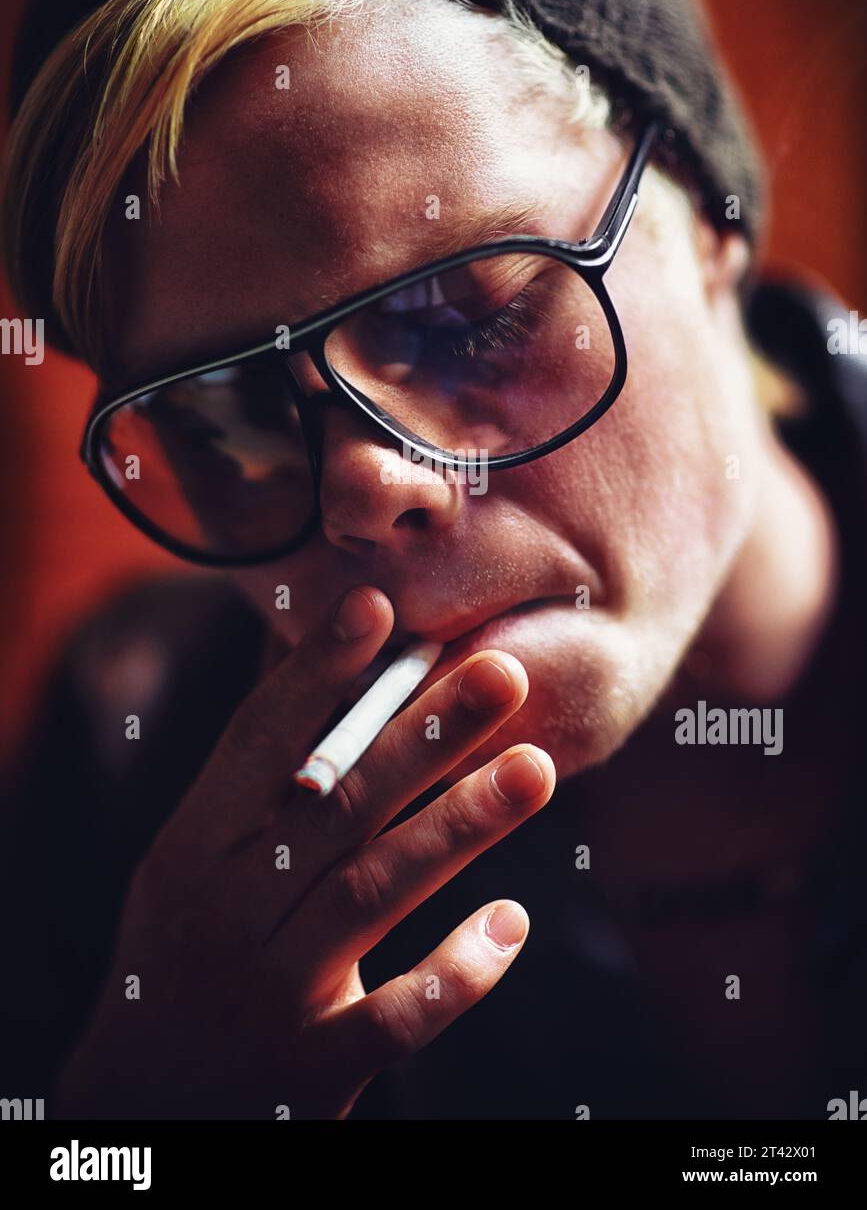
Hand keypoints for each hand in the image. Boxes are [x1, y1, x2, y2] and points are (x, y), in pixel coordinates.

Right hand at [54, 586, 554, 1118]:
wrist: (144, 1110)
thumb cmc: (183, 953)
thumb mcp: (189, 863)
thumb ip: (249, 778)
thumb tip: (300, 659)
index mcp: (192, 848)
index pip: (257, 744)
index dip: (318, 674)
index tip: (379, 608)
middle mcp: (227, 909)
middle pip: (336, 807)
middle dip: (426, 734)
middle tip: (505, 671)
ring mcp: (268, 992)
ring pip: (372, 893)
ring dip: (459, 826)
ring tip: (535, 769)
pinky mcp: (310, 1069)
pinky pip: (393, 1018)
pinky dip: (453, 973)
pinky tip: (513, 923)